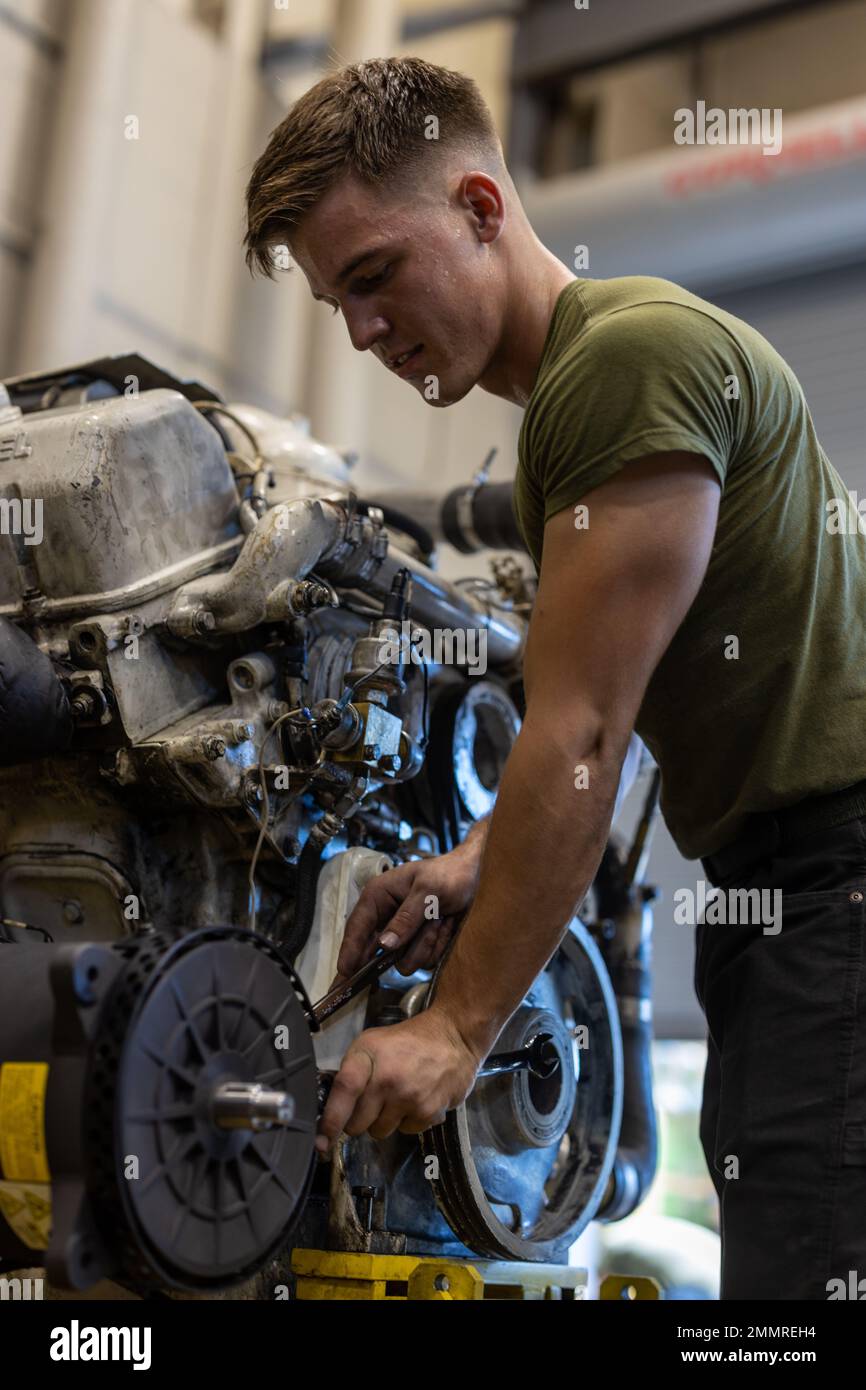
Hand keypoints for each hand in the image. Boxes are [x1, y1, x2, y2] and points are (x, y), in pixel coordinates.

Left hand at [316, 1008, 481, 1150]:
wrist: (453, 1037)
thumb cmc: (406, 1041)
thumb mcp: (372, 1043)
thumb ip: (351, 1071)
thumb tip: (330, 1107)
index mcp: (367, 1056)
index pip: (344, 1091)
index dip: (330, 1120)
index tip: (320, 1143)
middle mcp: (386, 1079)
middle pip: (357, 1123)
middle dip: (358, 1120)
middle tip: (370, 1103)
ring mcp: (408, 1098)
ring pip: (379, 1132)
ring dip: (383, 1121)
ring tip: (396, 1098)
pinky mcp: (428, 1112)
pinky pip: (405, 1132)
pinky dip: (407, 1122)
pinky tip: (415, 1100)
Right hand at [332, 840, 482, 984]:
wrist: (478, 877)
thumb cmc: (451, 873)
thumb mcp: (429, 890)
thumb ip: (407, 917)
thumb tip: (384, 944)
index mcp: (379, 896)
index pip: (356, 927)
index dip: (349, 951)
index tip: (344, 972)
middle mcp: (387, 917)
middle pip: (375, 951)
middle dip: (397, 949)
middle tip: (404, 949)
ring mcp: (404, 934)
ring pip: (404, 960)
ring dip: (425, 944)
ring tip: (440, 920)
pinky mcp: (420, 944)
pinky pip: (423, 961)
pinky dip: (437, 946)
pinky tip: (446, 926)